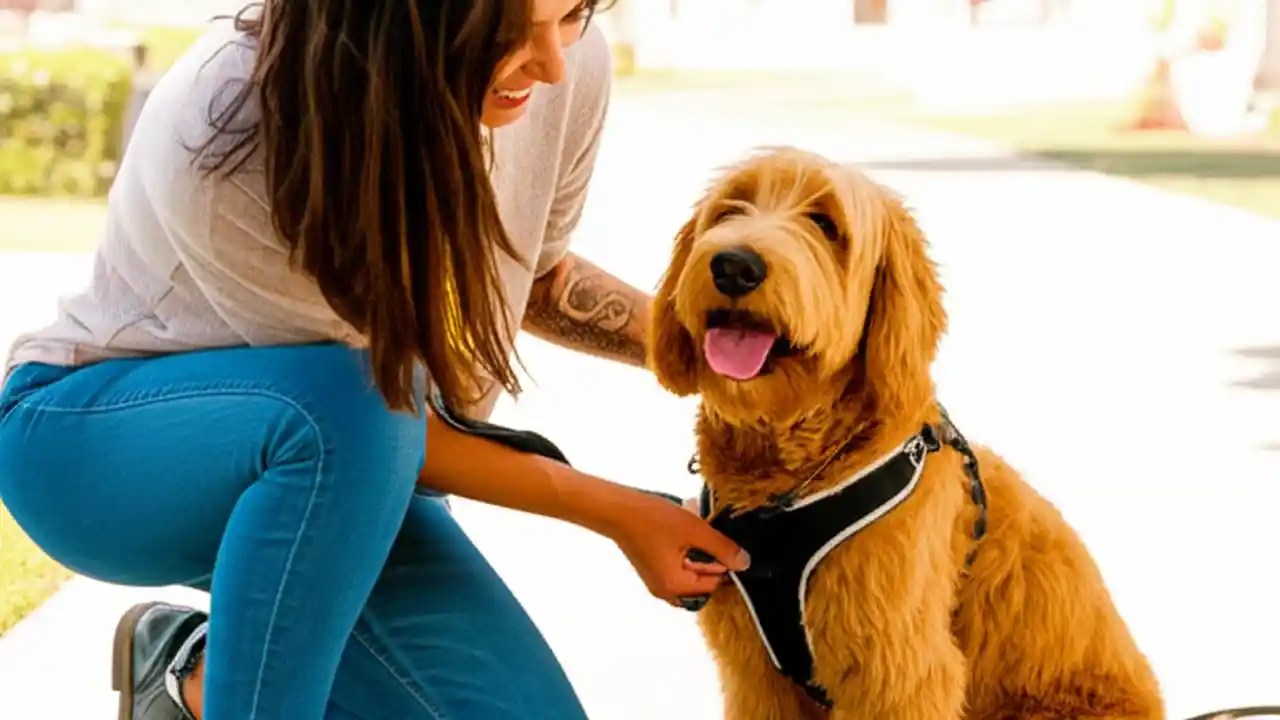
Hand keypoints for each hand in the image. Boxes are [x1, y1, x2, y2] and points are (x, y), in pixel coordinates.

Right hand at [608, 489, 749, 608]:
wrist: (618, 510)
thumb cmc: (653, 519)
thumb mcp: (695, 530)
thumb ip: (722, 548)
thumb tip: (744, 564)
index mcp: (675, 587)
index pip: (714, 584)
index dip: (722, 563)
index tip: (720, 541)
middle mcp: (665, 592)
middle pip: (702, 583)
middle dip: (708, 559)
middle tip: (702, 534)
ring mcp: (656, 583)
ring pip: (690, 576)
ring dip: (697, 555)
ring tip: (692, 532)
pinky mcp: (651, 572)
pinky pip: (677, 569)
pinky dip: (684, 554)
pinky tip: (682, 533)